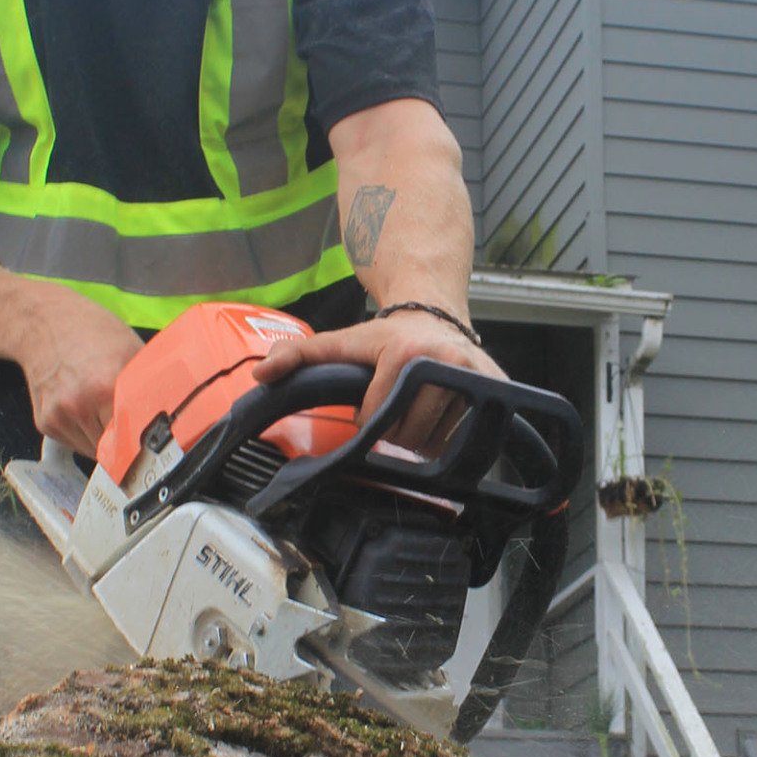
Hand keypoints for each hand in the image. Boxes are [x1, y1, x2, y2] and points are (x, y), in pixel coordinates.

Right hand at [11, 287, 145, 457]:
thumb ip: (150, 387)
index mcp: (106, 386)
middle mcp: (79, 405)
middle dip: (129, 443)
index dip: (148, 444)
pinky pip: (77, 444)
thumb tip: (177, 414)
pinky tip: (88, 408)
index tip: (158, 445)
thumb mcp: (132, 351)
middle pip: (115, 451)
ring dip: (107, 443)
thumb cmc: (91, 332)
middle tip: (135, 424)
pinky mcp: (46, 424)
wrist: (44, 323)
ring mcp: (59, 417)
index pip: (135, 439)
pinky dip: (88, 435)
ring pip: (95, 453)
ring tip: (106, 409)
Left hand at [254, 311, 502, 449]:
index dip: (369, 418)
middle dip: (395, 432)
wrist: (436, 314)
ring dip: (422, 438)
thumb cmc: (387, 335)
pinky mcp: (497, 389)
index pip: (379, 416)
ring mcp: (475, 376)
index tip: (371, 404)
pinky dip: (449, 439)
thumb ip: (299, 355)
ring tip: (416, 411)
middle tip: (394, 410)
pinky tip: (439, 417)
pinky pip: (466, 440)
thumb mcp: (341, 341)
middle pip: (409, 434)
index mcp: (406, 353)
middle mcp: (446, 362)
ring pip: (438, 442)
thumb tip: (260, 374)